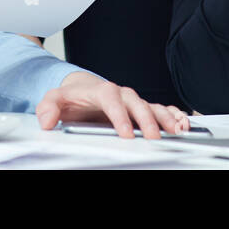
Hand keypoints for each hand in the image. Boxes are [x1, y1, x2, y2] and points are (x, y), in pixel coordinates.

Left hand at [35, 71, 189, 138]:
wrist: (82, 91)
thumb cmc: (73, 97)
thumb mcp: (55, 99)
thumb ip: (48, 108)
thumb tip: (47, 121)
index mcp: (101, 91)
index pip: (111, 99)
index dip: (119, 115)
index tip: (125, 132)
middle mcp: (121, 94)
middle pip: (137, 103)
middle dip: (146, 120)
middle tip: (153, 137)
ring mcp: (133, 102)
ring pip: (152, 106)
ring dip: (165, 117)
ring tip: (176, 130)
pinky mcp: (140, 111)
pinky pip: (161, 111)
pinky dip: (173, 116)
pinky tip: (181, 125)